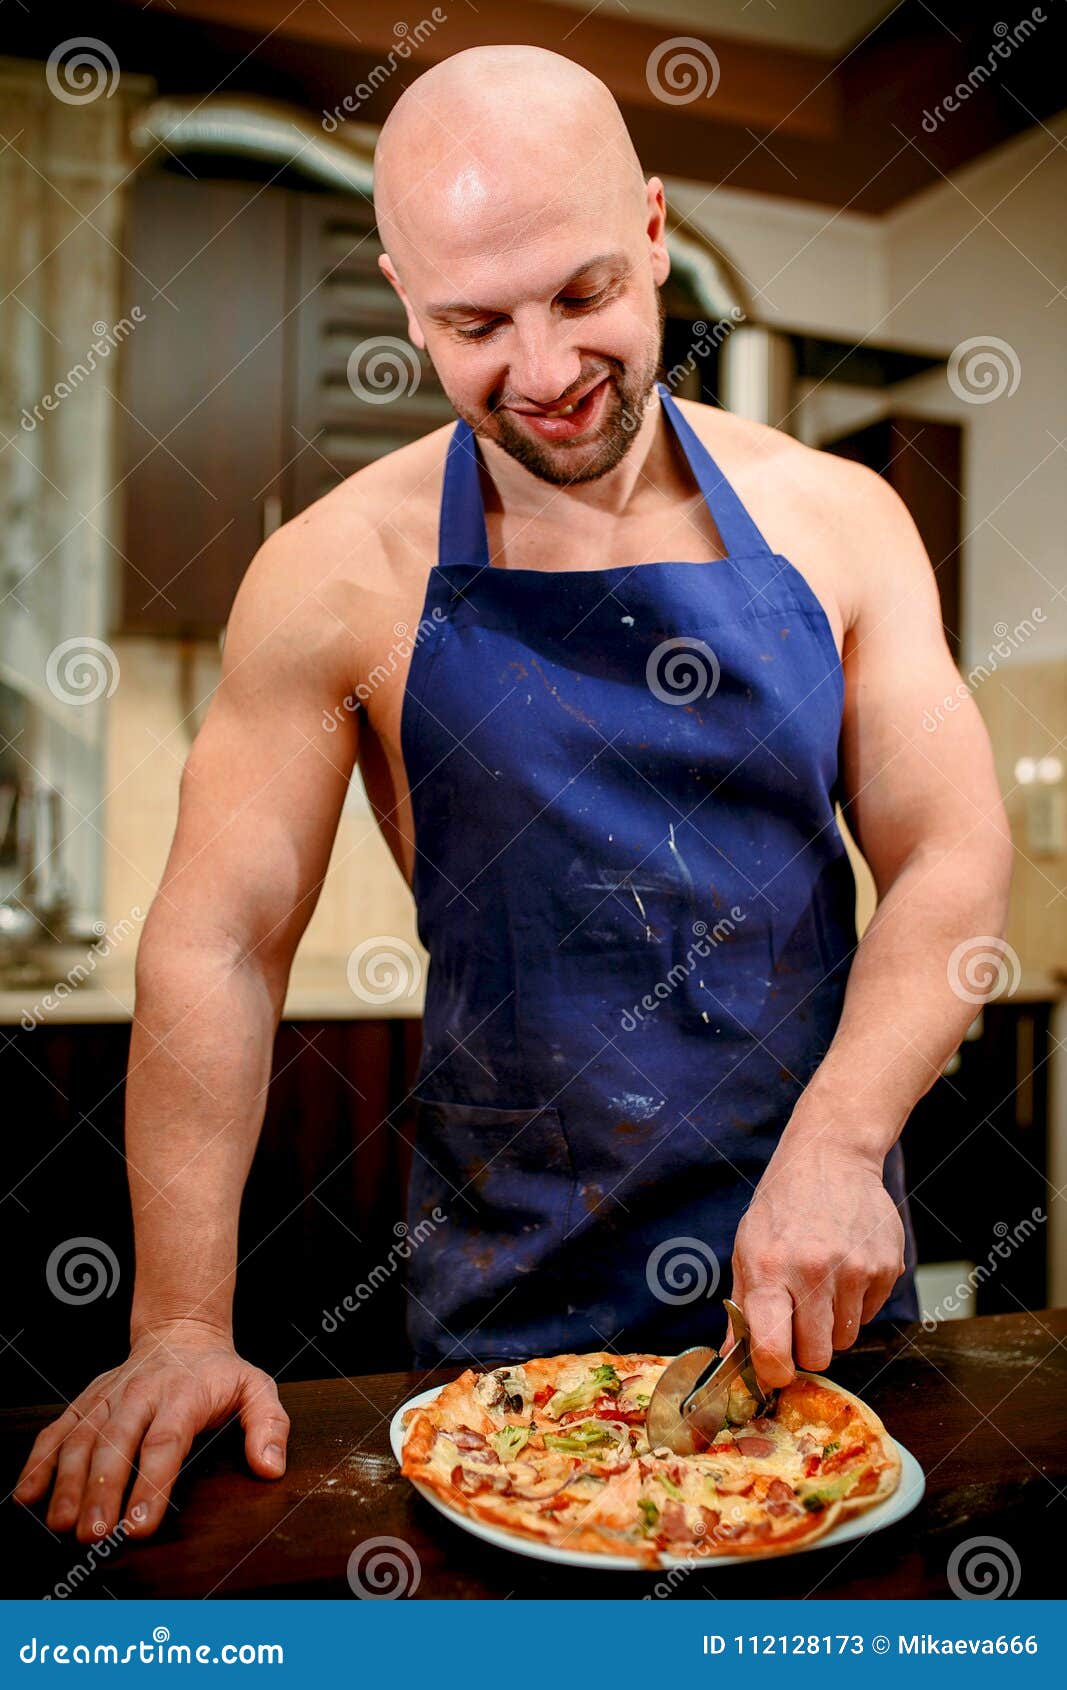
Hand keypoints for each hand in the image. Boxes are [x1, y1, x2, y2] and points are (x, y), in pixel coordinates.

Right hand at [13, 1321, 289, 1541]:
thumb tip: (270, 1467)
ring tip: (62, 1523)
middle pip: (116, 1442)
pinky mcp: (87, 1401)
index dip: (151, 1485)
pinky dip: (39, 1461)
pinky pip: (58, 1429)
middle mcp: (141, 1393)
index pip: (165, 1442)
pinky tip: (27, 1494)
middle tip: (93, 1534)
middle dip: (102, 1490)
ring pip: (82, 1437)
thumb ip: (269, 1426)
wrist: (181, 1332)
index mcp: (184, 1394)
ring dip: (67, 1481)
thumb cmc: (220, 1373)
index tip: (139, 1524)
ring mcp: (109, 1397)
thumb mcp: (257, 1388)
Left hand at [730, 1139, 905, 1388]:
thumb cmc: (781, 1208)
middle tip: (799, 1320)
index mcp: (769, 1269)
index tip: (774, 1369)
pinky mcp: (886, 1266)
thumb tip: (730, 1360)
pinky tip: (845, 1268)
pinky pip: (869, 1314)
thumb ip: (741, 1309)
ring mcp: (854, 1269)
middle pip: (817, 1356)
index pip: (773, 1349)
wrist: (829, 1157)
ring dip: (831, 1325)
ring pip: (845, 1339)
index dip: (773, 1372)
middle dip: (806, 1349)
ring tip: (821, 1286)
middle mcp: (812, 1271)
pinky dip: (856, 1303)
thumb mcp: (747, 1249)